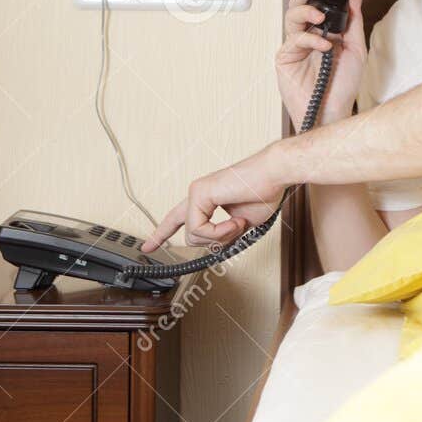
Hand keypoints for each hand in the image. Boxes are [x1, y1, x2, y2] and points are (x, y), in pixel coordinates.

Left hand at [141, 143, 288, 251]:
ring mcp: (196, 192)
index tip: (147, 247)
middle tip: (237, 228)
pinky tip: (235, 221)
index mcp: (207, 200)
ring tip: (239, 222)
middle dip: (216, 241)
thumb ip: (224, 235)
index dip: (162, 234)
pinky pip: (199, 228)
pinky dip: (220, 231)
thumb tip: (217, 246)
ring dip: (222, 236)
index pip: (178, 219)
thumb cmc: (264, 192)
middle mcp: (198, 194)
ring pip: (194, 236)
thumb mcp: (242, 224)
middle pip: (191, 236)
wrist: (274, 175)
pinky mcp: (199, 192)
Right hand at [276, 0, 366, 130]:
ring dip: (305, 11)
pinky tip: (323, 45)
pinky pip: (293, 40)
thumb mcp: (355, 50)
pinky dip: (309, 39)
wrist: (334, 112)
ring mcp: (295, 46)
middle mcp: (307, 35)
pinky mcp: (285, 58)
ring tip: (319, 16)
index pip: (315, 3)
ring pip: (291, 17)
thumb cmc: (343, 85)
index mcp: (322, 30)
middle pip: (298, 5)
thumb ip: (353, 23)